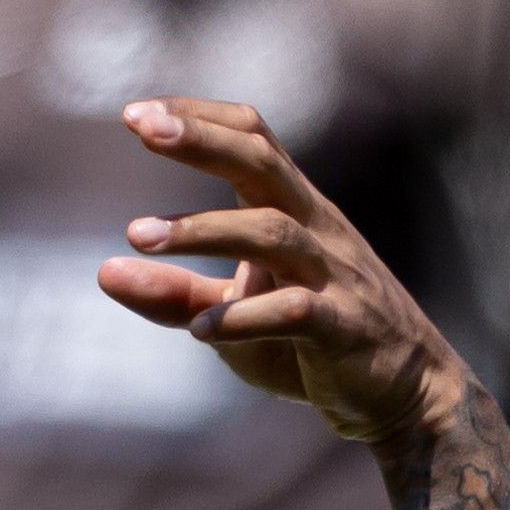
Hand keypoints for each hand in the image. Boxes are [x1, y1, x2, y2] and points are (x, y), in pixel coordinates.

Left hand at [96, 98, 468, 447]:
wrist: (409, 396)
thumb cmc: (312, 345)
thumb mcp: (235, 312)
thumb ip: (174, 295)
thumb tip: (101, 273)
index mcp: (296, 210)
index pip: (253, 139)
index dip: (198, 118)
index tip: (136, 112)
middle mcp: (317, 230)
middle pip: (262, 163)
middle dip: (202, 140)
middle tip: (140, 126)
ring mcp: (335, 276)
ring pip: (271, 231)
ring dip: (202, 230)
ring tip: (137, 237)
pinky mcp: (345, 329)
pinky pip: (295, 312)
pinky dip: (243, 316)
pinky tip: (200, 330)